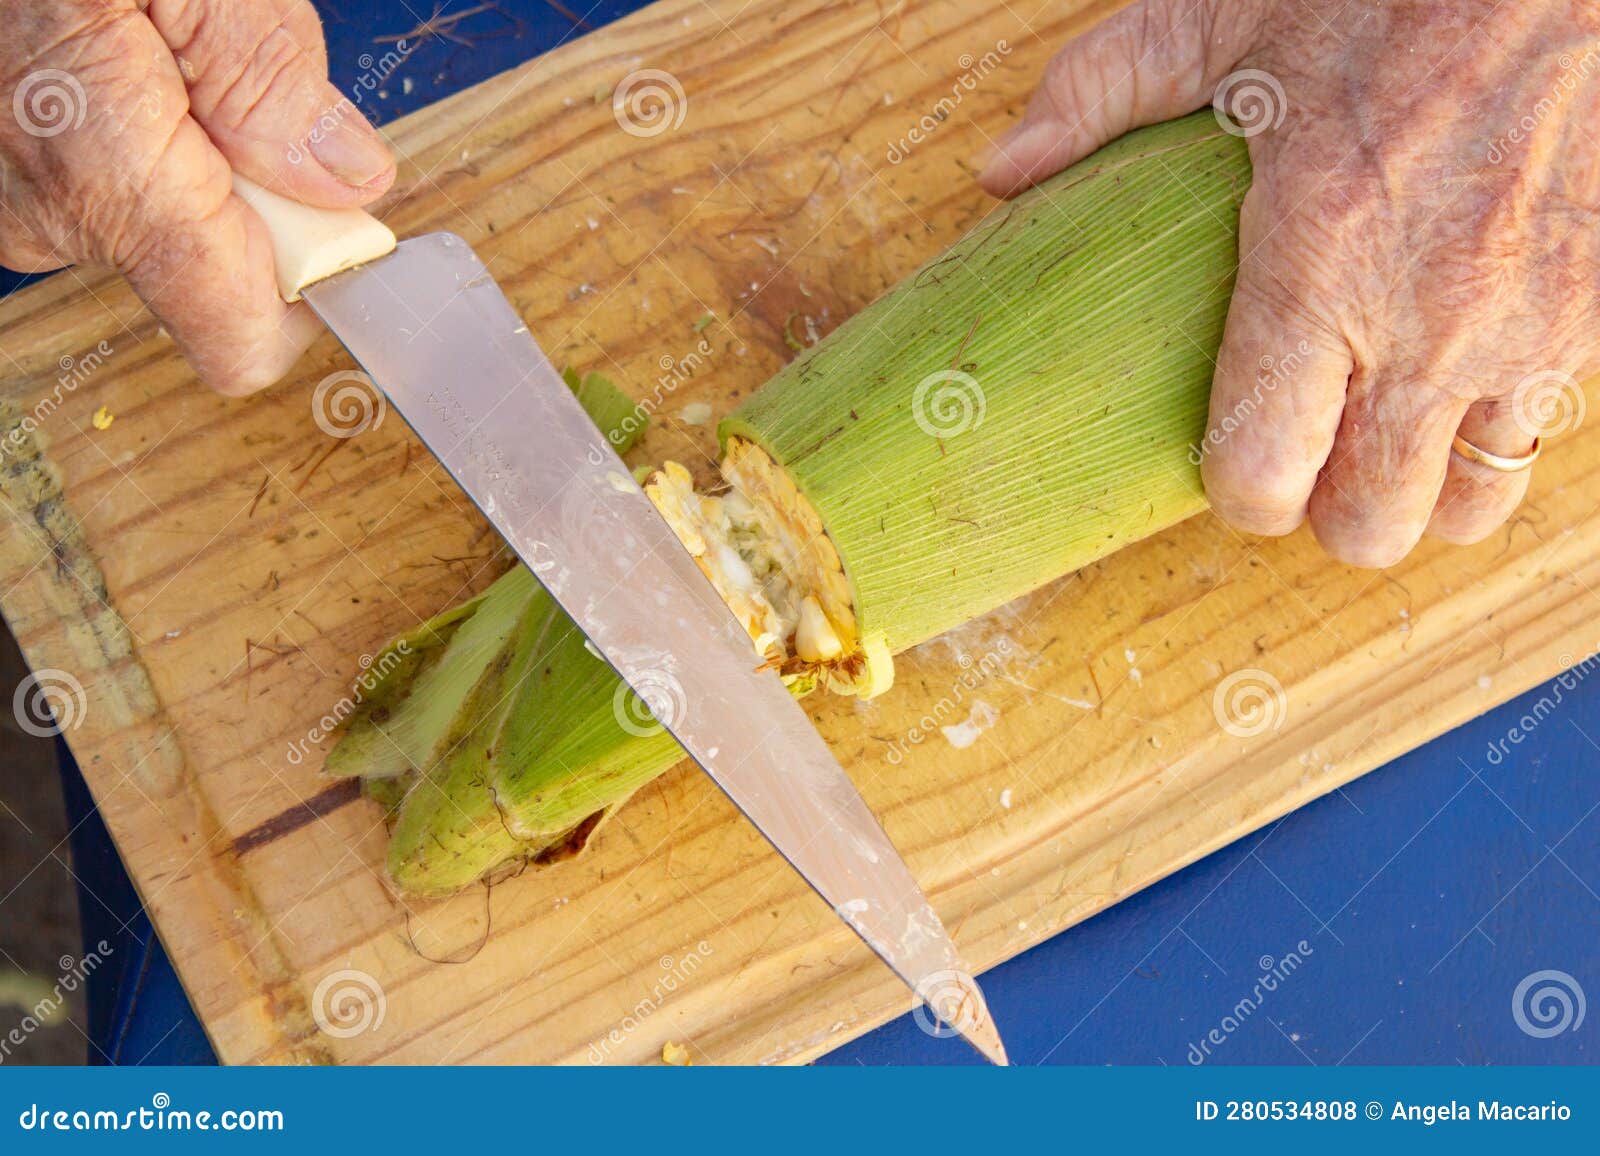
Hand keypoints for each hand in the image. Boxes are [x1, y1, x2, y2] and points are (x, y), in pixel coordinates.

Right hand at [0, 0, 394, 394]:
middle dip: (263, 185)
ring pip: (174, 217)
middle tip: (230, 66)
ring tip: (166, 37)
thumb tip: (349, 181)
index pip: (243, 342)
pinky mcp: (10, 170)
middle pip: (222, 270)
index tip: (351, 225)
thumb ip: (267, 74)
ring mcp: (21, 197)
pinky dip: (152, 123)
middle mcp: (52, 217)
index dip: (315, 292)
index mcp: (107, 182)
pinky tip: (124, 47)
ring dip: (210, 144)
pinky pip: (120, 179)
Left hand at [980, 0, 1599, 566]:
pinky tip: (1466, 368)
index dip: (1236, 492)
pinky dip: (1501, 425)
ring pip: (1470, 505)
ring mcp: (1533, 325)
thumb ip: (1103, 92)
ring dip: (1422, 484)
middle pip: (1367, 524)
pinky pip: (1545, 432)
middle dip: (1325, 509)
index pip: (1261, 472)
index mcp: (1318, 259)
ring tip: (1390, 428)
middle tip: (1309, 454)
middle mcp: (1431, 320)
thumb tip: (1003, 172)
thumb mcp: (1230, 13)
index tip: (1230, 463)